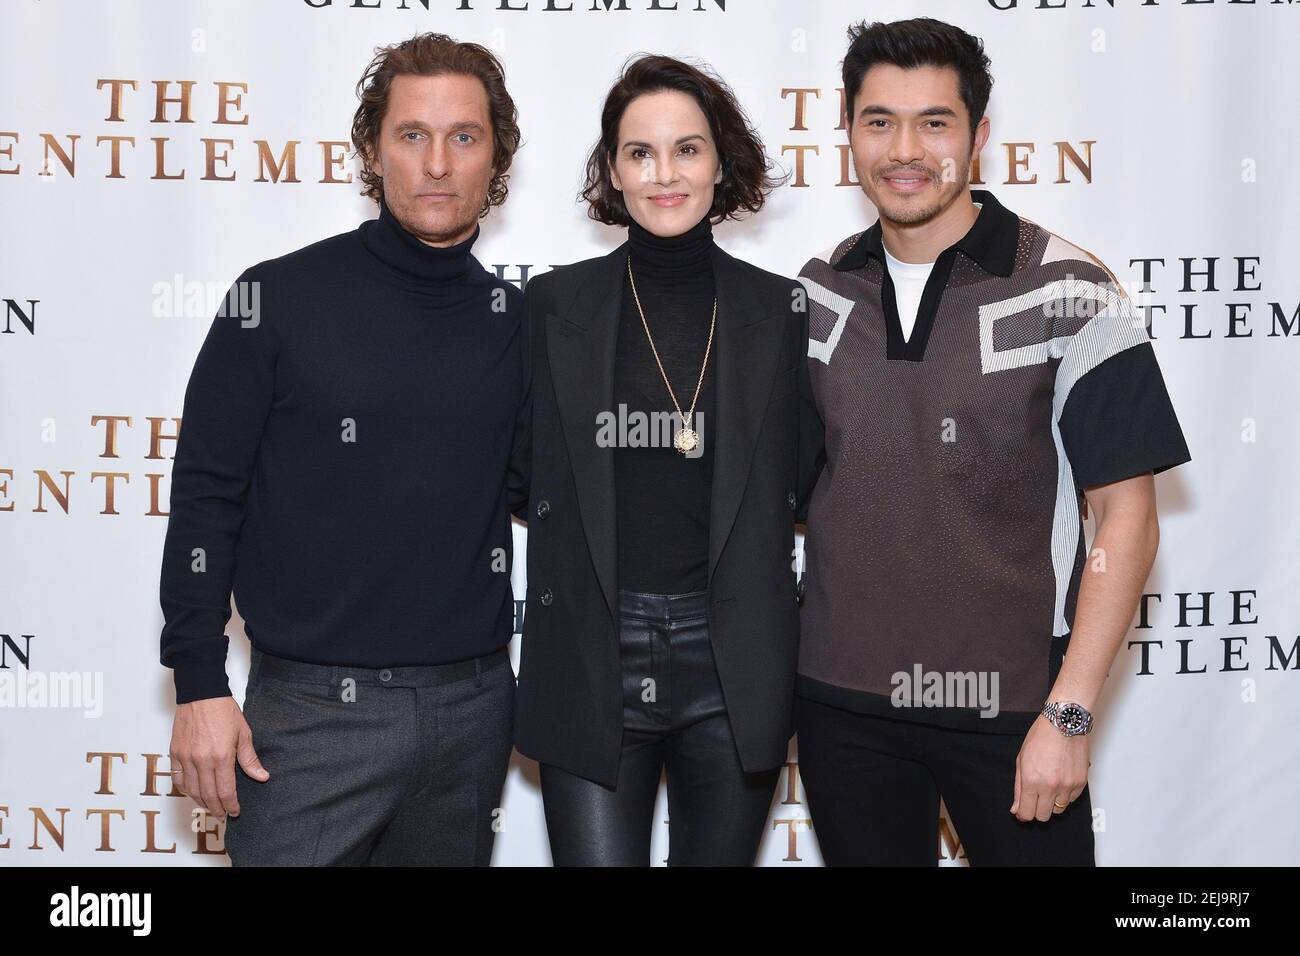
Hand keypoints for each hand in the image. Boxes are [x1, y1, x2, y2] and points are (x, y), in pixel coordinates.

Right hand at [170, 696, 268, 820]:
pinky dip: (185, 789)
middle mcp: (201, 761)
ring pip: (191, 790)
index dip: (231, 805)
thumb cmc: (224, 711)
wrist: (201, 694)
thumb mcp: (244, 733)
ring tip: (210, 806)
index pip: (226, 791)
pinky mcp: (175, 753)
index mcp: (221, 757)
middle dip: (217, 808)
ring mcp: (186, 758)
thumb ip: (250, 759)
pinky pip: (178, 779)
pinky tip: (193, 792)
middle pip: (208, 794)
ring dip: (201, 802)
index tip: (235, 811)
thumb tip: (262, 776)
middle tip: (223, 815)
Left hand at [1010, 717, 1088, 822]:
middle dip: (1037, 810)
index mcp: (1032, 781)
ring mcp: (1067, 786)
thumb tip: (1016, 808)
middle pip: (1043, 816)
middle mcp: (1051, 786)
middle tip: (1035, 798)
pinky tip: (1061, 780)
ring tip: (1049, 785)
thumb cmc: (1041, 736)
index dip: (1023, 814)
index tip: (1022, 810)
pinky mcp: (1081, 783)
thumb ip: (1018, 787)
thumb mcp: (1021, 760)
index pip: (1027, 813)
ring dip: (1052, 802)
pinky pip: (1071, 800)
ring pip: (1059, 809)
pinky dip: (1065, 795)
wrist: (1064, 723)